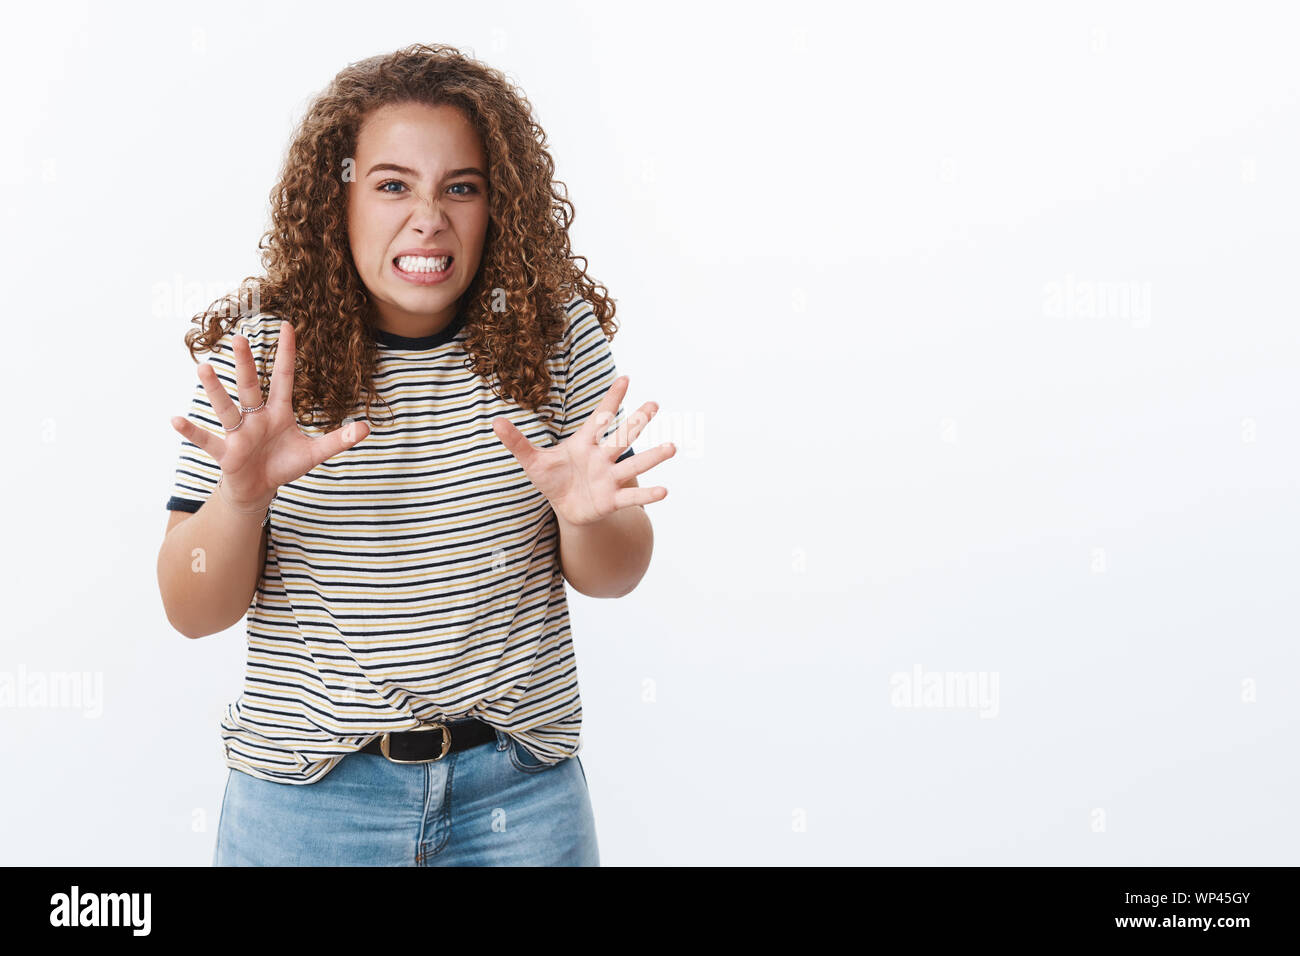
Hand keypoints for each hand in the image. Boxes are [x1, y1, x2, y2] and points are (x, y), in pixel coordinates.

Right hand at [169, 320, 369, 510]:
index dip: (286, 353)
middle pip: (251, 386)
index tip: (288, 325)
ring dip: (215, 390)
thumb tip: (368, 427)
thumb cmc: (283, 465)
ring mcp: (238, 433)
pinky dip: (192, 432)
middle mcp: (256, 417)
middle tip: (241, 338)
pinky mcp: (226, 453)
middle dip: (246, 364)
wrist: (259, 489)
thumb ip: (338, 440)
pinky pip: (207, 440)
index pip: (283, 377)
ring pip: (227, 408)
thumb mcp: (314, 453)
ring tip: (204, 369)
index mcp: (278, 412)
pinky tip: (175, 420)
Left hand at [491, 375, 674, 526]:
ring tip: (671, 447)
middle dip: (637, 421)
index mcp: (584, 443)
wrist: (566, 507)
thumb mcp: (532, 461)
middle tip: (654, 404)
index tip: (625, 378)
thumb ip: (517, 442)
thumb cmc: (553, 479)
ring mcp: (610, 478)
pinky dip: (647, 494)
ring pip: (633, 464)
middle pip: (621, 436)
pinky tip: (665, 491)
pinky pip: (632, 496)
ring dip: (652, 457)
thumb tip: (495, 421)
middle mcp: (602, 457)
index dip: (611, 399)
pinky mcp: (612, 500)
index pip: (599, 417)